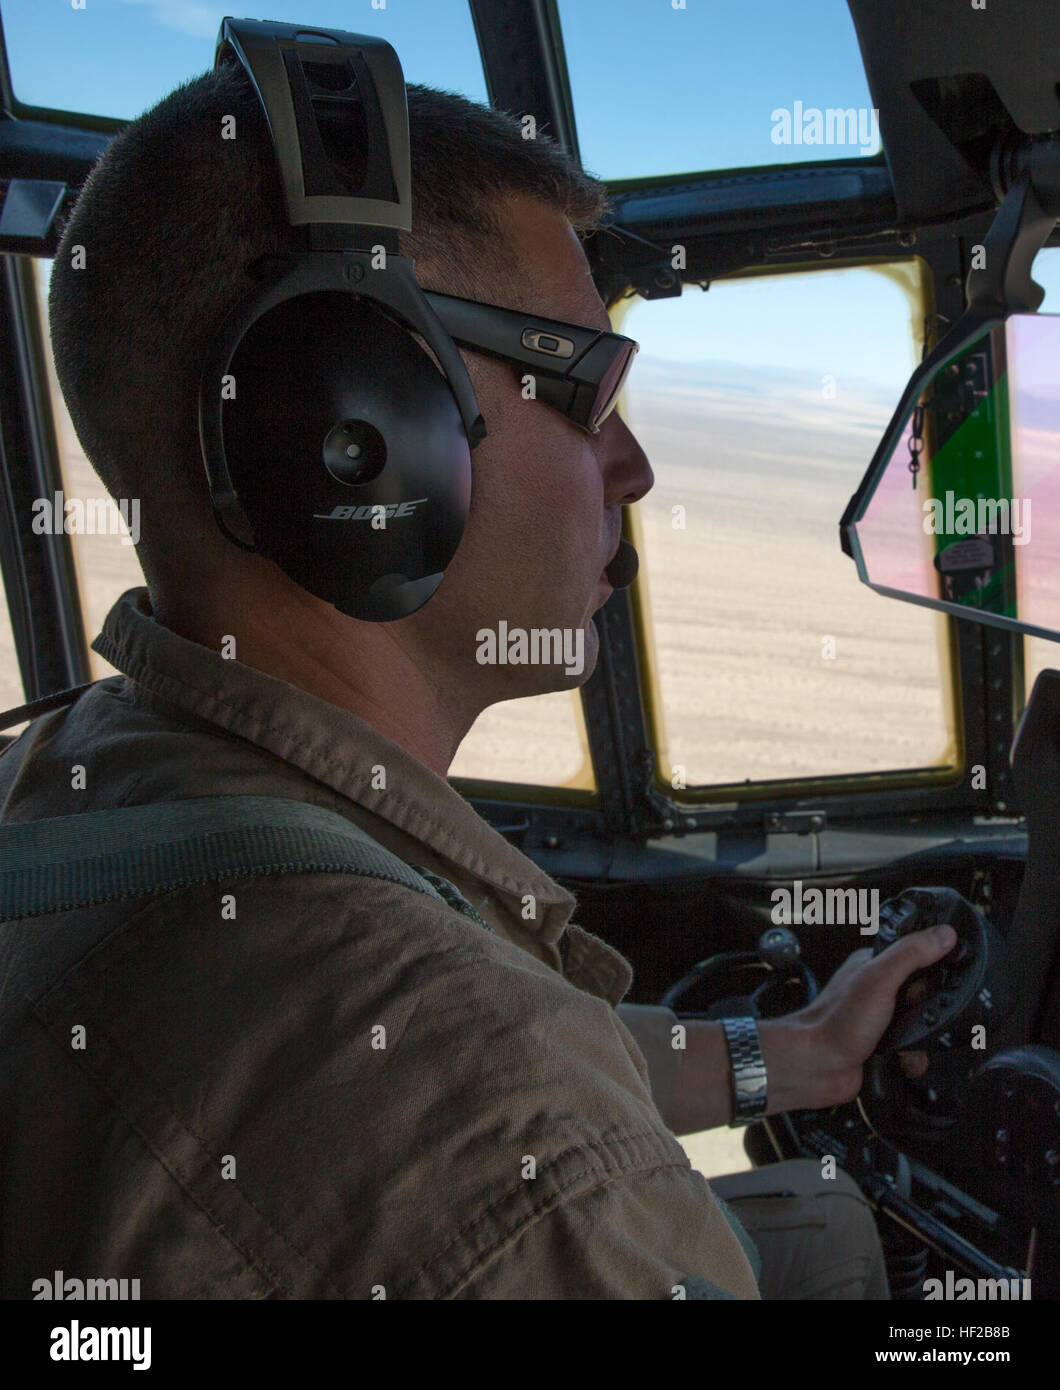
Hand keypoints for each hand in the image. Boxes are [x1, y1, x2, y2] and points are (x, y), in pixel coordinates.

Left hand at [765, 924, 957, 1108]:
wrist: (817, 1067)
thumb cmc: (836, 1022)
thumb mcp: (879, 979)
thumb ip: (911, 954)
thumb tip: (943, 934)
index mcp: (873, 965)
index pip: (917, 956)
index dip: (932, 970)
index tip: (933, 984)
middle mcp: (876, 990)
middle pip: (925, 995)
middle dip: (928, 1011)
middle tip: (915, 1018)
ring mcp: (880, 1018)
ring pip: (921, 1024)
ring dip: (921, 1038)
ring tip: (906, 1041)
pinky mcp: (883, 1044)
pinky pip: (913, 1049)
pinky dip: (913, 1057)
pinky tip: (901, 1057)